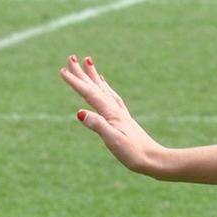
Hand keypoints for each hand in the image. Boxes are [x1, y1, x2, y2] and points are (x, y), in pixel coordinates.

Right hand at [61, 55, 167, 176]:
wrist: (154, 159)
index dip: (75, 82)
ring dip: (94, 76)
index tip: (62, 71)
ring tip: (88, 63)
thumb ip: (97, 125)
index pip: (89, 94)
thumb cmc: (134, 153)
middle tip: (72, 57)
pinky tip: (104, 86)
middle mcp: (115, 109)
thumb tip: (80, 112)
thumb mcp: (113, 140)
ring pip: (104, 89)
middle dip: (83, 73)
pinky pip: (112, 97)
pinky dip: (105, 88)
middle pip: (96, 87)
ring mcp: (120, 113)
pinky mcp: (123, 118)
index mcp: (111, 113)